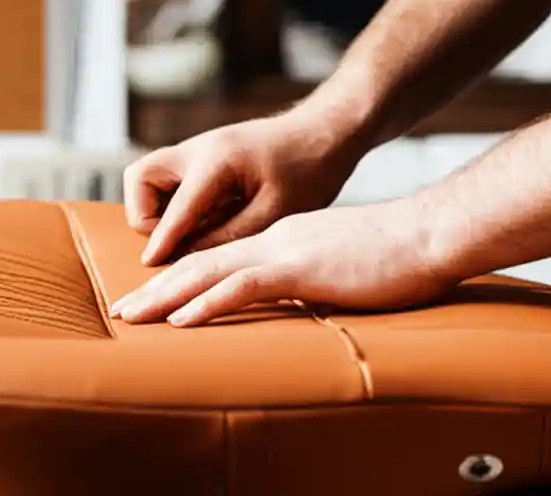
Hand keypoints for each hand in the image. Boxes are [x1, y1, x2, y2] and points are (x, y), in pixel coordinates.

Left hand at [109, 200, 459, 326]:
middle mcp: (274, 239)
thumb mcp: (343, 265)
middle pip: (202, 262)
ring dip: (167, 295)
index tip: (155, 298)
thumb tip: (302, 298)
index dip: (183, 278)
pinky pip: (243, 286)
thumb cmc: (397, 254)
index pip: (222, 258)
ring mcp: (286, 250)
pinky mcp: (301, 267)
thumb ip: (316, 278)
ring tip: (133, 315)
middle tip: (123, 309)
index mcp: (284, 239)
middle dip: (158, 287)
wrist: (427, 232)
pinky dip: (207, 302)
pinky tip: (181, 318)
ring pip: (210, 271)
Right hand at [123, 110, 364, 266]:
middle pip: (140, 178)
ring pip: (148, 177)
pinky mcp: (203, 157)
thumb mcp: (276, 211)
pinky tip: (205, 222)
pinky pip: (169, 181)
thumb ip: (230, 236)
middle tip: (174, 239)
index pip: (175, 208)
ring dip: (155, 208)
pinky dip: (173, 203)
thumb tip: (192, 259)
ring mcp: (197, 150)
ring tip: (189, 233)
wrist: (323, 132)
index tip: (150, 266)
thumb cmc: (309, 168)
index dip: (161, 242)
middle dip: (145, 215)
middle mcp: (198, 149)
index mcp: (216, 160)